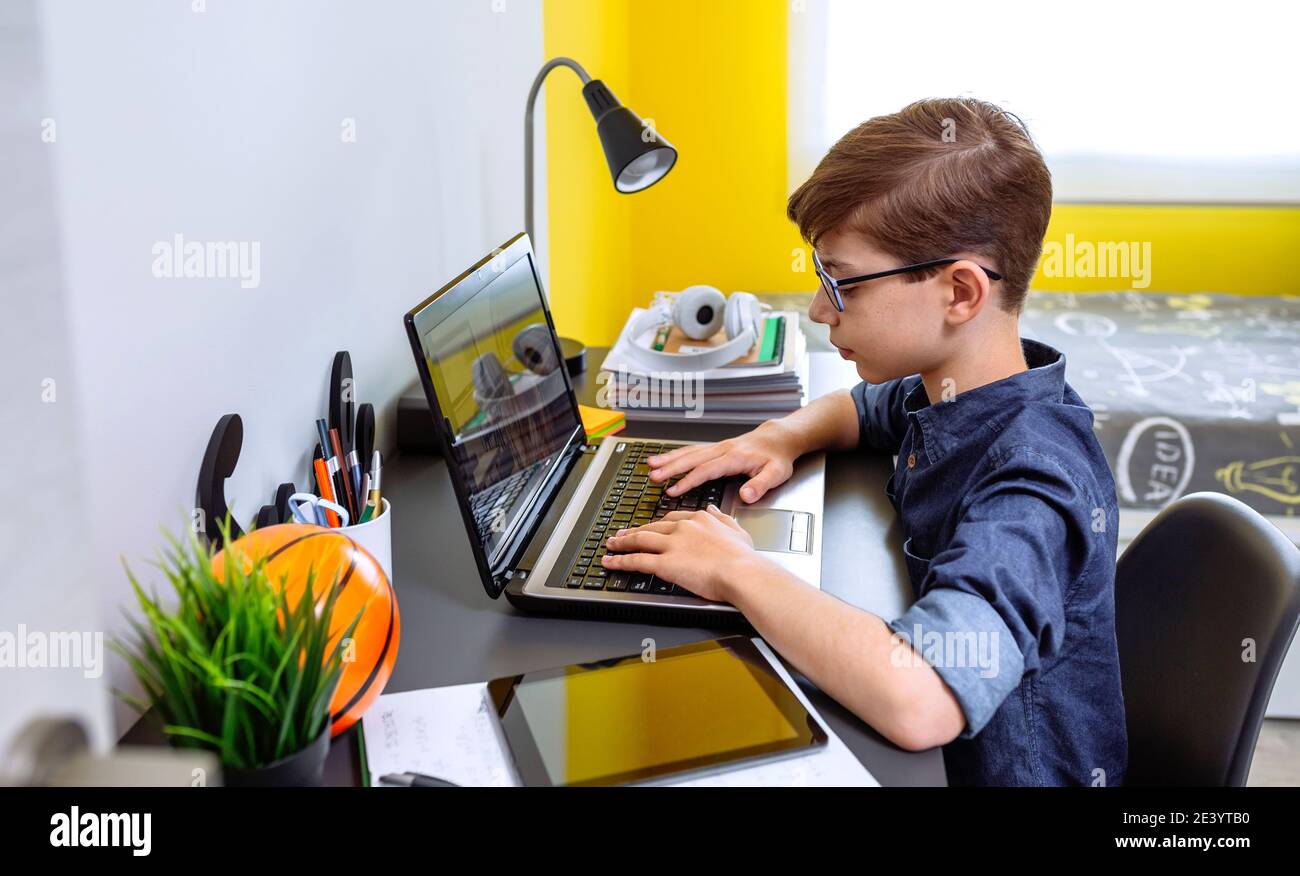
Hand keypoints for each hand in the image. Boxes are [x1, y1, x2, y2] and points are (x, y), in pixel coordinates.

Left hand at [602, 506, 763, 601]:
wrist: (742, 572)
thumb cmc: (744, 559)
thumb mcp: (737, 531)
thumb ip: (723, 519)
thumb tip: (714, 510)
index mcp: (699, 519)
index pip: (672, 518)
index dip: (658, 523)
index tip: (651, 526)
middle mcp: (683, 528)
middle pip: (652, 526)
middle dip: (635, 530)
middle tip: (622, 534)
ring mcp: (672, 544)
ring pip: (640, 539)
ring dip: (622, 542)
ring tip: (611, 544)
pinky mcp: (664, 562)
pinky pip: (636, 560)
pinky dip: (620, 560)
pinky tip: (611, 562)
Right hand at [647, 420, 801, 503]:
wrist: (778, 439)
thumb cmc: (777, 458)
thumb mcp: (776, 474)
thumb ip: (760, 485)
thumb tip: (746, 496)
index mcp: (734, 458)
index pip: (706, 470)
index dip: (688, 481)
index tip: (672, 490)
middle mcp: (723, 450)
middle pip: (692, 458)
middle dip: (671, 467)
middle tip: (653, 475)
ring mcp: (718, 447)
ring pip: (690, 452)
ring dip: (669, 458)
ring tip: (650, 464)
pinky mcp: (716, 448)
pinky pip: (693, 450)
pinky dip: (677, 454)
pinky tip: (665, 458)